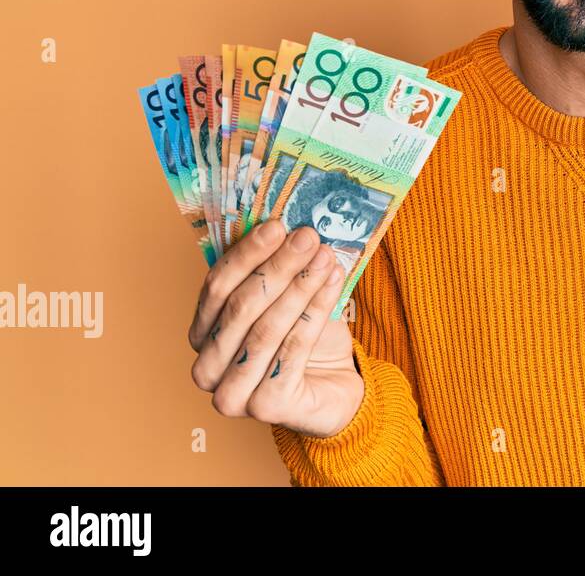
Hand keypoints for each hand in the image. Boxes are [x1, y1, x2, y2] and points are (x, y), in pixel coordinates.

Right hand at [188, 219, 363, 437]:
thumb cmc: (302, 339)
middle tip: (307, 237)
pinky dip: (315, 311)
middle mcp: (207, 368)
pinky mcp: (266, 408)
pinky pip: (293, 349)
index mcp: (202, 335)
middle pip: (241, 305)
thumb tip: (285, 225)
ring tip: (325, 257)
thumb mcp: (283, 299)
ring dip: (300, 286)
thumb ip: (272, 271)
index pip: (216, 287)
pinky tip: (333, 283)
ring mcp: (232, 393)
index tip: (277, 226)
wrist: (333, 388)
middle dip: (278, 266)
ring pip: (267, 327)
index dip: (247, 254)